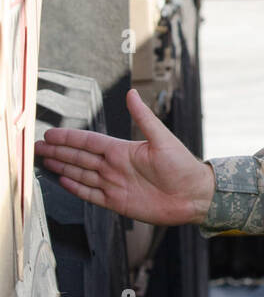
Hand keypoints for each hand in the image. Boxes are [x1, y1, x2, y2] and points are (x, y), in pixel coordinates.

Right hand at [34, 87, 215, 225]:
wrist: (194, 196)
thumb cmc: (183, 166)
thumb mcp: (163, 139)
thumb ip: (144, 118)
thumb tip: (132, 93)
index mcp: (123, 150)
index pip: (89, 142)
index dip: (69, 138)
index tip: (50, 134)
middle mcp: (115, 166)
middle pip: (80, 158)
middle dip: (58, 152)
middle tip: (37, 148)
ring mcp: (115, 184)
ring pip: (81, 174)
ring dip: (62, 168)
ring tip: (44, 162)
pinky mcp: (118, 202)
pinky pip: (91, 194)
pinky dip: (76, 188)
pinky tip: (63, 181)